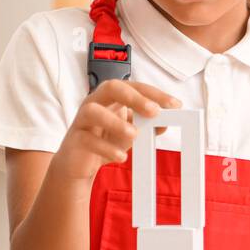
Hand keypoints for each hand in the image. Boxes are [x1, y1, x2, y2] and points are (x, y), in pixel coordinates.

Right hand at [49, 80, 181, 181]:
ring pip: (93, 111)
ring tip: (134, 134)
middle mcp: (94, 103)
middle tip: (154, 111)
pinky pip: (88, 140)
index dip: (154, 93)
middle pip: (110, 88)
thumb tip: (165, 122)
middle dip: (134, 97)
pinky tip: (121, 157)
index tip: (174, 105)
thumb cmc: (105, 140)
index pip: (133, 86)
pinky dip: (106, 148)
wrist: (81, 163)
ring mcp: (82, 120)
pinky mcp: (74, 140)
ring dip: (115, 122)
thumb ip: (147, 125)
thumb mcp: (130, 132)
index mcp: (110, 97)